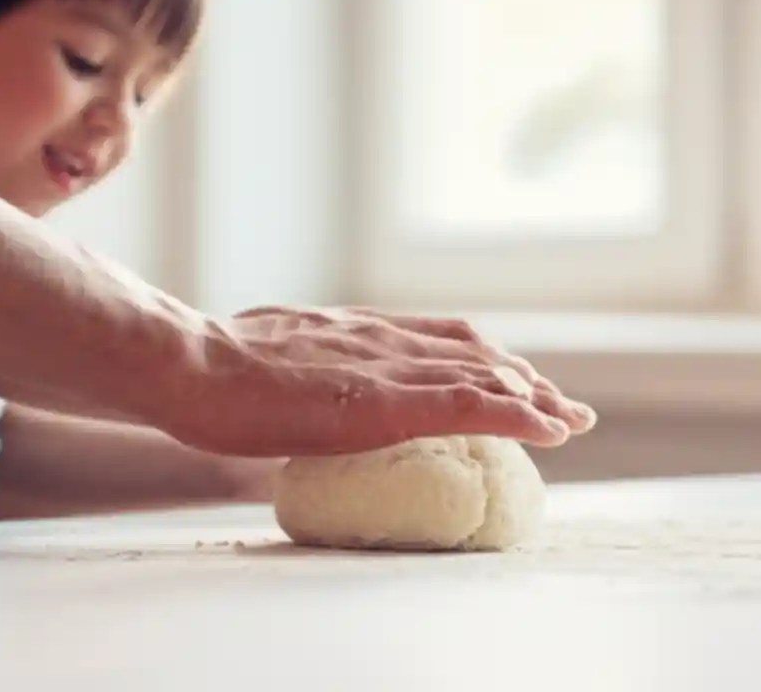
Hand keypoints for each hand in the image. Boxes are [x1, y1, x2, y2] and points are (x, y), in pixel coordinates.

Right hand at [167, 306, 596, 456]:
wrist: (189, 364)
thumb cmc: (208, 370)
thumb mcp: (269, 358)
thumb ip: (301, 373)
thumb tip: (299, 400)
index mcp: (356, 330)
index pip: (440, 337)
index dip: (485, 358)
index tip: (514, 378)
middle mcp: (383, 338)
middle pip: (476, 353)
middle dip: (525, 379)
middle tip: (564, 405)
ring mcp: (388, 366)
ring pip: (484, 375)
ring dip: (536, 397)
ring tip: (572, 419)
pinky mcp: (386, 400)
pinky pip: (471, 405)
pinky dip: (519, 414)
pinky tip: (550, 429)